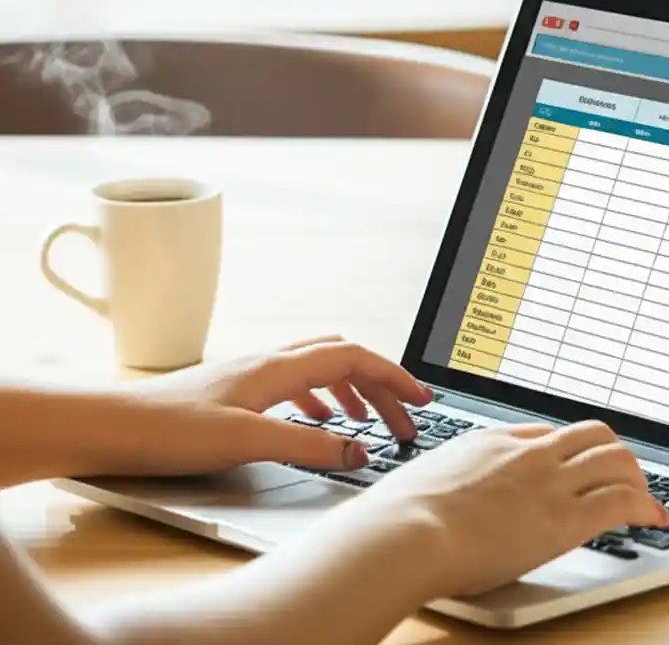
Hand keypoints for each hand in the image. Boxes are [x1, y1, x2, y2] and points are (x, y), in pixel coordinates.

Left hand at [112, 336, 430, 475]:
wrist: (108, 426)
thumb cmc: (168, 428)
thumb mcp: (248, 441)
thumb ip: (309, 446)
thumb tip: (360, 451)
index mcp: (278, 367)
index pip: (355, 358)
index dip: (394, 377)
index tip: (421, 402)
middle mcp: (268, 362)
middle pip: (343, 358)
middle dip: (379, 385)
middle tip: (402, 419)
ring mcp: (250, 374)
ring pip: (318, 368)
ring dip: (351, 391)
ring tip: (366, 421)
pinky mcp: (234, 391)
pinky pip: (294, 384)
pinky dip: (320, 398)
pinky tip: (313, 421)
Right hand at [353, 420, 668, 596]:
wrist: (404, 533)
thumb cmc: (399, 519)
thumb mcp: (423, 483)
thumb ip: (442, 483)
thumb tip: (428, 499)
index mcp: (492, 442)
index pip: (548, 434)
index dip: (569, 451)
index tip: (576, 467)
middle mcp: (528, 454)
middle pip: (591, 434)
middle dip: (612, 454)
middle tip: (622, 476)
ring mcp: (550, 482)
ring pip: (616, 459)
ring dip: (636, 477)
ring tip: (642, 497)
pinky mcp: (566, 517)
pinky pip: (624, 501)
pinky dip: (647, 507)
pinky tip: (654, 518)